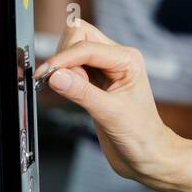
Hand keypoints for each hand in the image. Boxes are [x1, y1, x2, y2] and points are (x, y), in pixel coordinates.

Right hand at [35, 18, 179, 185]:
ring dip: (64, 66)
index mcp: (127, 59)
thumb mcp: (110, 113)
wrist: (146, 155)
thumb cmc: (140, 135)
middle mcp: (117, 59)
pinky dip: (64, 75)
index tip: (45, 75)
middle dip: (65, 56)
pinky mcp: (95, 82)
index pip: (86, 46)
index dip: (63, 59)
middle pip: (79, 36)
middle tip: (64, 83)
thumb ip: (81, 92)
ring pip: (73, 48)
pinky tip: (69, 91)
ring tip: (74, 91)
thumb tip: (55, 75)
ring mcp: (105, 69)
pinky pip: (72, 66)